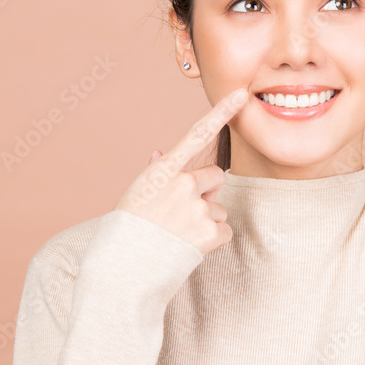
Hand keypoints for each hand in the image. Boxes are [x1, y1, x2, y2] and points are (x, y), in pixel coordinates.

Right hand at [114, 87, 248, 254]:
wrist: (124, 269)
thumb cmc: (127, 231)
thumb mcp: (137, 195)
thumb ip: (156, 174)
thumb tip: (159, 153)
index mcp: (163, 171)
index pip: (197, 134)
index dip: (222, 112)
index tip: (240, 94)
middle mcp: (183, 184)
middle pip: (215, 178)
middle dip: (206, 192)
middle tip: (180, 214)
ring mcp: (197, 208)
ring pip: (218, 207)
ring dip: (205, 220)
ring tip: (179, 234)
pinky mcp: (210, 231)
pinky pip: (224, 229)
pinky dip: (212, 240)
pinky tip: (190, 246)